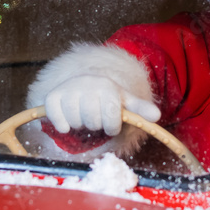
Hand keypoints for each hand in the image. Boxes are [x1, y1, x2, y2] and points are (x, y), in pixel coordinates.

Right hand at [44, 75, 160, 135]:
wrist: (86, 83)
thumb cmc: (108, 97)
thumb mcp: (126, 101)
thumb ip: (140, 109)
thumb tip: (156, 116)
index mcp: (107, 86)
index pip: (110, 119)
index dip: (112, 127)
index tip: (112, 124)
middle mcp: (86, 84)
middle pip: (92, 122)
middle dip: (96, 125)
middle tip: (96, 118)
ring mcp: (68, 89)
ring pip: (74, 122)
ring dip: (80, 125)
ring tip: (83, 116)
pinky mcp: (53, 96)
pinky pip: (56, 119)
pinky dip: (62, 125)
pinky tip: (68, 121)